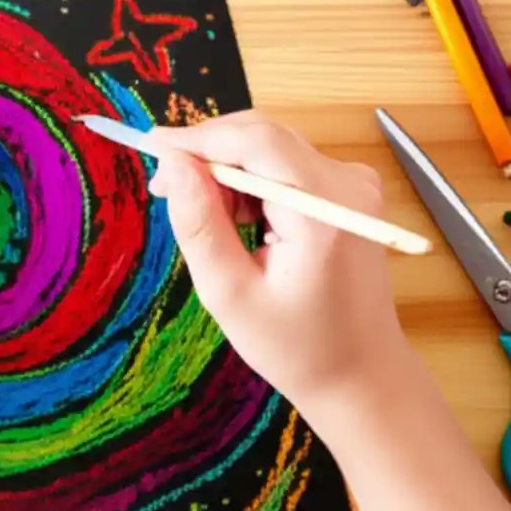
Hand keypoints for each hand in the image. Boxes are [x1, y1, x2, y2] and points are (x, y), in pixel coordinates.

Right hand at [147, 111, 412, 419]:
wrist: (361, 373)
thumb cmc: (296, 347)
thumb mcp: (229, 293)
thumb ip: (200, 224)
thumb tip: (173, 163)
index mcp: (322, 211)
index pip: (254, 142)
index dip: (197, 139)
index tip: (149, 149)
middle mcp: (347, 184)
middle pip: (263, 136)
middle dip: (208, 153)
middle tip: (165, 189)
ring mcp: (353, 185)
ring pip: (271, 148)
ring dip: (228, 170)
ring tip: (205, 219)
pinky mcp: (349, 192)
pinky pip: (286, 166)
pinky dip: (252, 181)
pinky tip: (240, 222)